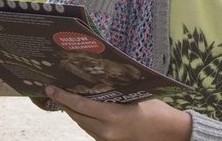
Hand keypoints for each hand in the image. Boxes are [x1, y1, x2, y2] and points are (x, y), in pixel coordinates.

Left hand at [45, 87, 190, 140]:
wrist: (170, 134)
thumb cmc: (157, 112)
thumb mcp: (134, 99)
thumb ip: (113, 97)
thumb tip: (95, 87)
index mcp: (113, 117)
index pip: (81, 106)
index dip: (63, 97)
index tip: (51, 88)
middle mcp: (107, 131)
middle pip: (77, 117)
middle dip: (64, 104)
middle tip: (54, 91)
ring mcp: (107, 140)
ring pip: (83, 125)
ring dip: (73, 112)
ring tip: (64, 99)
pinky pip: (91, 131)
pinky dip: (84, 120)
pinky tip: (82, 111)